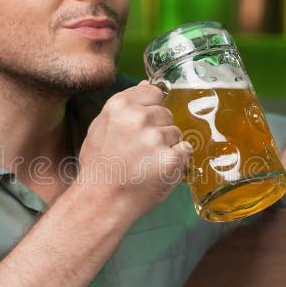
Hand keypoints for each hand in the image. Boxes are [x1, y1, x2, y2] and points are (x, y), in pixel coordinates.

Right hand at [78, 81, 190, 221]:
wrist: (101, 200)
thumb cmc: (99, 166)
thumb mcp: (101, 127)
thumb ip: (125, 104)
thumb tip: (147, 85)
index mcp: (120, 106)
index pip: (154, 93)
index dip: (150, 110)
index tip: (142, 126)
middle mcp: (138, 118)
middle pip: (166, 113)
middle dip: (158, 130)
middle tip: (140, 151)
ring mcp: (156, 138)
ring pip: (176, 133)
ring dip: (167, 146)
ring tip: (146, 163)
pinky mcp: (170, 159)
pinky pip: (185, 150)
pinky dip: (177, 160)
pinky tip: (158, 169)